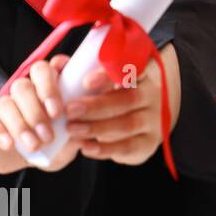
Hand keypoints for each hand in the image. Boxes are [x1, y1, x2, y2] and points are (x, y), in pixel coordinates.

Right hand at [0, 54, 85, 174]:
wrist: (20, 157)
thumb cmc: (51, 144)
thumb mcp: (68, 142)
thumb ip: (76, 134)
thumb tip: (82, 131)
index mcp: (47, 88)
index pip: (45, 70)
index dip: (51, 83)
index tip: (58, 109)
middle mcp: (25, 91)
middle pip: (24, 85)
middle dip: (36, 109)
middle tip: (48, 134)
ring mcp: (5, 104)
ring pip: (7, 103)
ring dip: (21, 125)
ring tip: (34, 145)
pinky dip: (1, 132)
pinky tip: (10, 144)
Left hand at [67, 44, 179, 166]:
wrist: (141, 120)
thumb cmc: (113, 94)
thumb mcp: (107, 79)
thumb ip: (91, 73)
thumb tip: (61, 67)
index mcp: (141, 73)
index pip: (131, 69)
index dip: (109, 76)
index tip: (85, 82)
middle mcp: (152, 96)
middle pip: (128, 99)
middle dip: (96, 106)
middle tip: (69, 110)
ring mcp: (154, 121)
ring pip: (128, 124)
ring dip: (97, 128)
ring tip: (71, 129)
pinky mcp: (148, 144)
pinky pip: (128, 147)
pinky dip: (105, 148)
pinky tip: (85, 147)